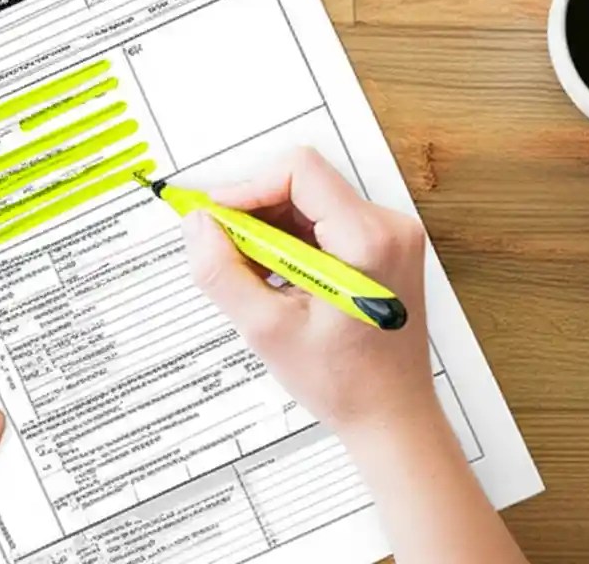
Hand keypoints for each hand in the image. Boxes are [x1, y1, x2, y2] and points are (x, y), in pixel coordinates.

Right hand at [181, 147, 432, 435]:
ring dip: (271, 231)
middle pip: (303, 183)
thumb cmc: (345, 383)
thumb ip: (222, 272)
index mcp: (368, 240)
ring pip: (310, 203)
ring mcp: (390, 236)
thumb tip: (197, 225)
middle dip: (255, 213)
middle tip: (225, 253)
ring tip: (253, 278)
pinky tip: (277, 282)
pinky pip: (325, 223)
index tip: (216, 216)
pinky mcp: (383, 247)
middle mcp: (388, 227)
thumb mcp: (267, 330)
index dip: (248, 186)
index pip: (299, 170)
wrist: (391, 417)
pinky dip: (291, 243)